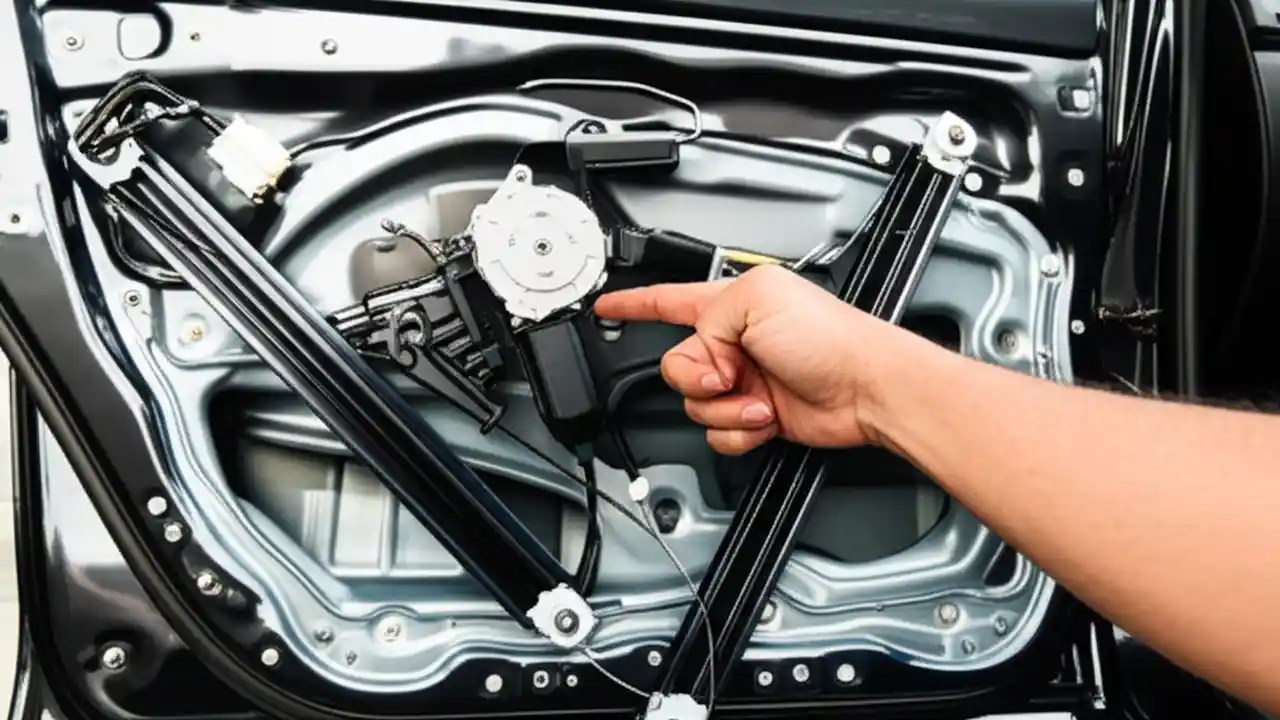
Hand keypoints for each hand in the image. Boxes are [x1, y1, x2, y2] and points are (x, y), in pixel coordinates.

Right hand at [594, 264, 910, 454]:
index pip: (667, 300)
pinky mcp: (756, 417)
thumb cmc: (830, 337)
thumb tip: (703, 353)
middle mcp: (734, 343)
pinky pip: (718, 434)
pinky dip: (739, 432)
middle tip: (728, 375)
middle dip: (698, 376)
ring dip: (727, 408)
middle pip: (676, 366)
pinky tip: (765, 419)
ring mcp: (744, 382)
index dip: (634, 304)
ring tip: (760, 399)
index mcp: (730, 305)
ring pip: (696, 405)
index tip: (606, 306)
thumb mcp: (758, 301)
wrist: (865, 388)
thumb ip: (709, 319)